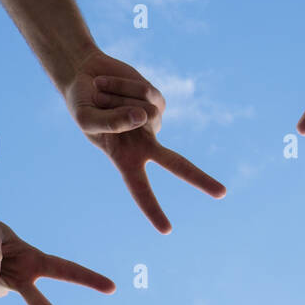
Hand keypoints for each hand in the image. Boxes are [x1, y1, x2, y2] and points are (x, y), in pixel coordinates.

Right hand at [66, 49, 225, 233]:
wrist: (84, 74)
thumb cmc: (82, 104)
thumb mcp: (86, 119)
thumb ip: (112, 122)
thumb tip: (143, 116)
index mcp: (126, 160)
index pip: (141, 190)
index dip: (152, 210)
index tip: (167, 230)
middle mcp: (145, 145)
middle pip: (178, 164)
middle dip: (200, 179)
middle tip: (223, 194)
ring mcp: (153, 122)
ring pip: (143, 113)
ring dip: (114, 99)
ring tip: (100, 95)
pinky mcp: (157, 100)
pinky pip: (146, 94)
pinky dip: (123, 86)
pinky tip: (110, 84)